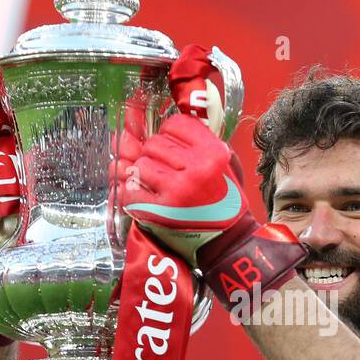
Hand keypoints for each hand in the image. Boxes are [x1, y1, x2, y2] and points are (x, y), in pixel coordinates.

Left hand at [121, 46, 306, 308]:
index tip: (174, 146)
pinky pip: (131, 188)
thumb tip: (163, 115)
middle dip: (155, 154)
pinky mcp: (159, 211)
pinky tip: (145, 196)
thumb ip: (202, 140)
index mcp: (214, 153)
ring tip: (157, 184)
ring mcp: (176, 191)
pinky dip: (132, 191)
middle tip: (165, 169)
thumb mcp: (226, 164)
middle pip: (155, 142)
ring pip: (140, 163)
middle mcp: (196, 169)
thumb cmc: (226, 202)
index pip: (175, 123)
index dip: (170, 133)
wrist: (228, 243)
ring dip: (143, 173)